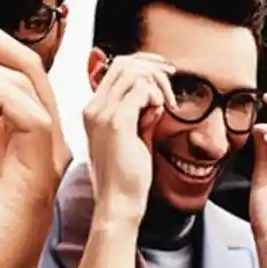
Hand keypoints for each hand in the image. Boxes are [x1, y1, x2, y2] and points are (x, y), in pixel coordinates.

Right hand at [82, 52, 175, 223]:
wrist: (118, 203)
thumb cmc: (127, 177)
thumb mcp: (134, 138)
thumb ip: (141, 116)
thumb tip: (155, 99)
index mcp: (94, 111)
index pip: (116, 68)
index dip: (143, 64)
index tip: (165, 73)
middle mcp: (93, 109)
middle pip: (123, 63)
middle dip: (153, 66)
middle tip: (173, 77)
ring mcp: (102, 115)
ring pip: (132, 73)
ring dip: (157, 82)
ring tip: (168, 103)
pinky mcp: (116, 125)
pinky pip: (140, 90)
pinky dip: (156, 95)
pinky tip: (162, 111)